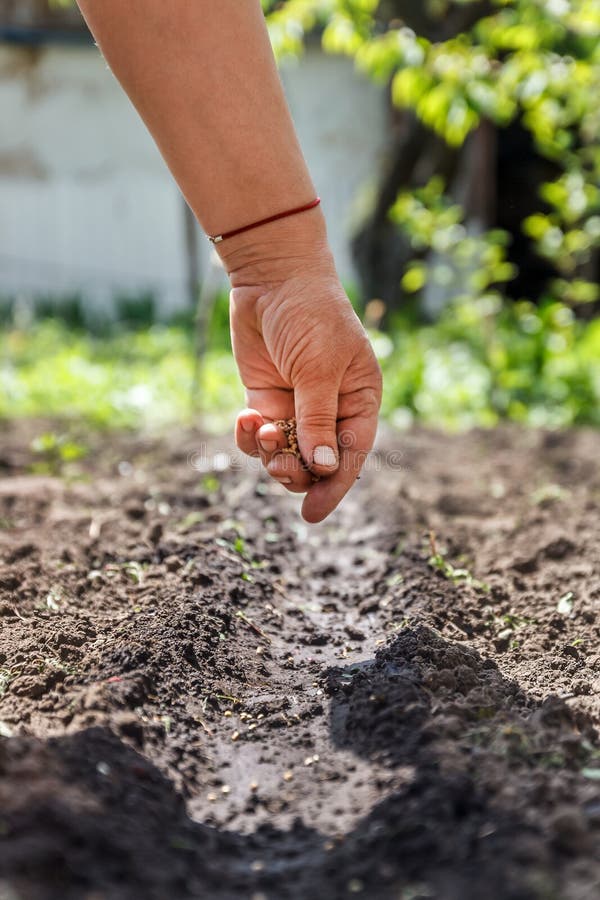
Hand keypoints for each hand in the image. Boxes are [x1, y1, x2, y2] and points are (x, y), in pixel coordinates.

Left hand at [229, 258, 381, 522]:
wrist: (272, 277)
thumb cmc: (310, 316)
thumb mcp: (318, 368)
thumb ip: (318, 419)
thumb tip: (323, 468)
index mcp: (359, 401)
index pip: (350, 455)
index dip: (333, 486)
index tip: (312, 513)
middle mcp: (330, 409)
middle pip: (316, 463)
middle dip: (296, 472)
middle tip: (278, 466)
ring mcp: (296, 406)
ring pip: (285, 454)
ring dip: (271, 454)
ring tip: (261, 430)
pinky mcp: (266, 399)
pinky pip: (259, 435)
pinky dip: (250, 436)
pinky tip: (246, 419)